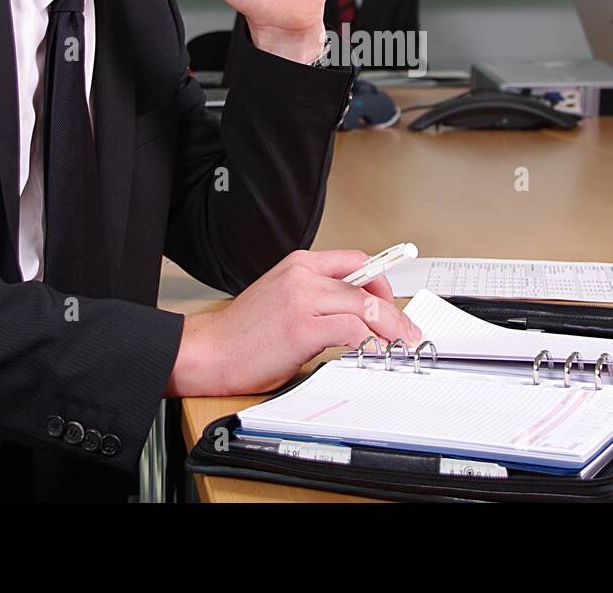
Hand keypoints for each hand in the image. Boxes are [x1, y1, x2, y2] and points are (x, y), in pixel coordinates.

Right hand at [165, 249, 421, 397]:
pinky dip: (369, 340)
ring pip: (364, 305)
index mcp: (298, 265)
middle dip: (393, 309)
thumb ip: (316, 295)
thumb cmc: (242, 334)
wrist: (208, 352)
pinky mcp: (302, 327)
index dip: (381, 282)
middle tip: (404, 329)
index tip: (392, 301)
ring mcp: (302, 300)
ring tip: (399, 342)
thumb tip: (353, 310)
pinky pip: (351, 329)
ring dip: (390, 327)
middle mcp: (302, 276)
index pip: (356, 261)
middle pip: (366, 283)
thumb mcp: (282, 298)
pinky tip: (372, 349)